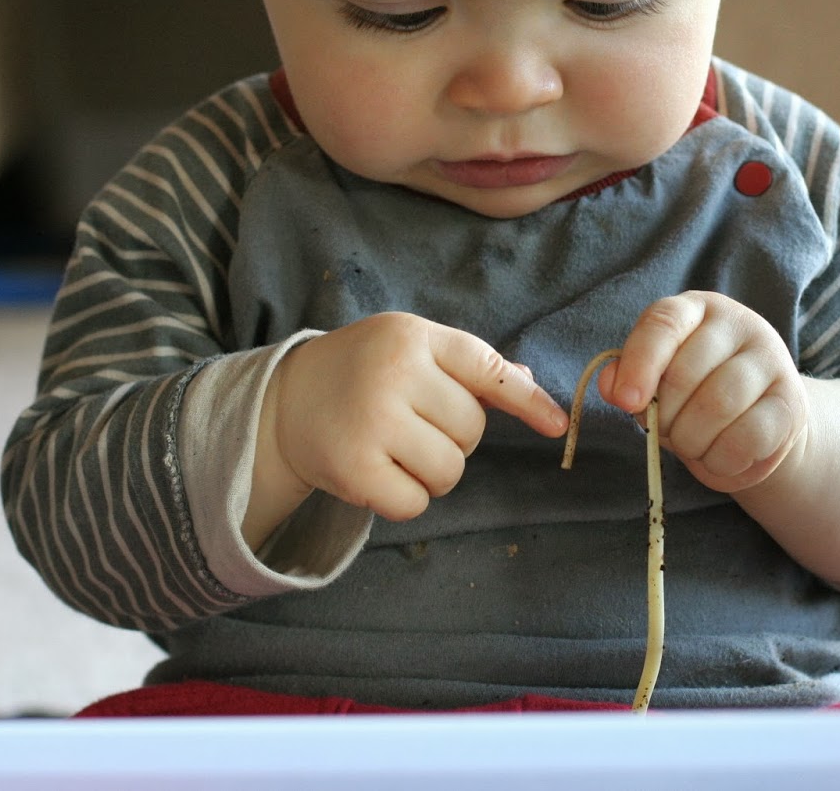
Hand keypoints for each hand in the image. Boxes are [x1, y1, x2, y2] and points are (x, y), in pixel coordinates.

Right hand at [257, 313, 569, 525]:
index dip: (527, 400)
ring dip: (433, 473)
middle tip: (412, 426)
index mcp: (413, 337)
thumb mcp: (410, 349)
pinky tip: (378, 474)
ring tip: (396, 451)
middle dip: (453, 438)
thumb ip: (467, 367)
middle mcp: (394, 373)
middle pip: (471, 429)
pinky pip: (415, 502)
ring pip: (449, 469)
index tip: (557, 425)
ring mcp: (372, 420)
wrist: (282, 400)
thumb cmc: (361, 371)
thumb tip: (529, 381)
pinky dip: (405, 498)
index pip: (487, 369)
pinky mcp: (353, 468)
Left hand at [599, 291, 807, 492]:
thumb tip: (611, 385)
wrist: (757, 427)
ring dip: (692, 441)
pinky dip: (721, 460)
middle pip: (686, 372)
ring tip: (692, 444)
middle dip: (665, 417)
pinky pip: (747, 437)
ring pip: (717, 406)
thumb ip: (629, 380)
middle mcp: (738, 323)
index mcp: (696, 309)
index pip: (664, 323)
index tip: (626, 402)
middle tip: (667, 431)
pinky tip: (719, 456)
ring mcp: (771, 359)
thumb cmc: (694, 399)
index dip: (640, 362)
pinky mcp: (792, 401)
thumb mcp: (655, 385)